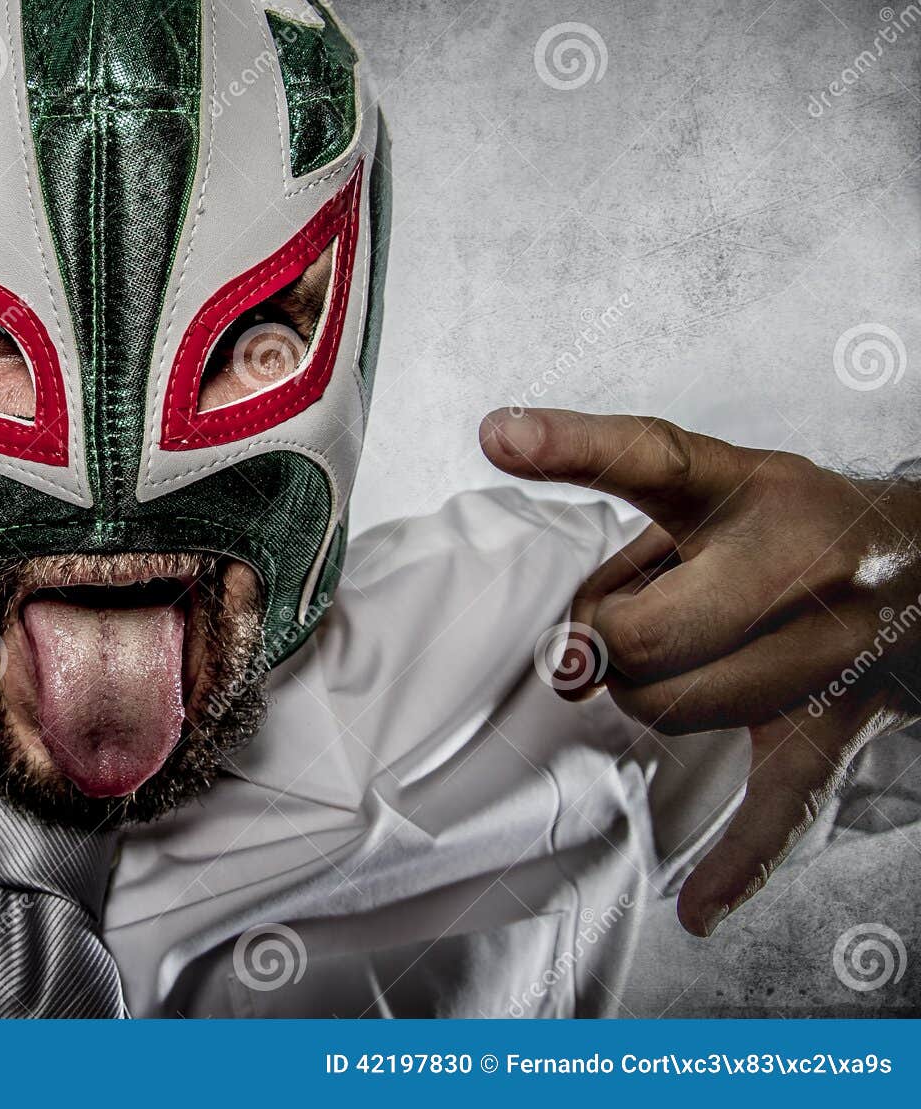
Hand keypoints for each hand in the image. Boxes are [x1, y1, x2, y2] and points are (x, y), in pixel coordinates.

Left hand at [480, 407, 920, 935]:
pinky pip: (781, 801)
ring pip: (677, 709)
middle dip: (607, 639)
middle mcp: (797, 563)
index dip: (572, 445)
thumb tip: (570, 644)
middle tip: (620, 628)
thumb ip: (632, 549)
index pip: (653, 459)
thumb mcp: (719, 496)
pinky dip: (737, 859)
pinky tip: (697, 905)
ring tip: (679, 660)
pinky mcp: (838, 723)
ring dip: (645, 698)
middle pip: (644, 631)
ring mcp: (825, 651)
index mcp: (749, 490)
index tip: (501, 435)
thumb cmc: (793, 530)